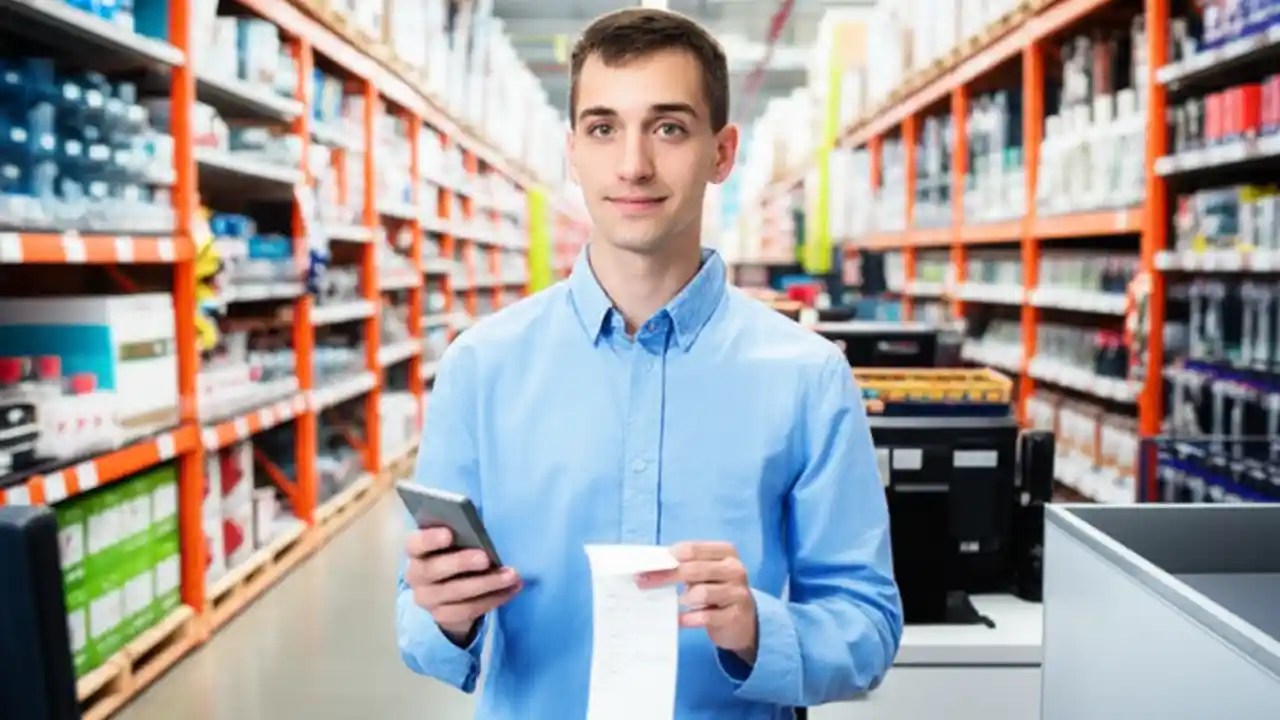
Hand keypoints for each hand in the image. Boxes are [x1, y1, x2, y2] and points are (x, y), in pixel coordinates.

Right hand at [404, 527, 520, 644]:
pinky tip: (512, 589)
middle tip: (485, 558)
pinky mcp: (442, 616)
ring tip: (511, 575)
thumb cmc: (456, 552)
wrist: (450, 588)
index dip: (429, 539)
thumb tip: (480, 533)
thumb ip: (462, 535)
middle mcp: (416, 576)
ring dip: (487, 584)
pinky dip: (493, 598)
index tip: (449, 534)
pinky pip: (469, 609)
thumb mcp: (457, 541)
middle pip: (433, 570)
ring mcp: (427, 599)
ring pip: (455, 593)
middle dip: (461, 563)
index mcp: (417, 551)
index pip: (415, 544)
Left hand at [636, 541, 757, 663]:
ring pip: (701, 593)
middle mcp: (735, 569)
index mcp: (726, 553)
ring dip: (685, 598)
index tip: (647, 564)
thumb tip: (654, 566)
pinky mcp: (734, 616)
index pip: (693, 549)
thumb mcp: (708, 574)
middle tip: (643, 582)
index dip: (668, 557)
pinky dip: (688, 618)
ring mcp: (737, 593)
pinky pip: (705, 616)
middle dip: (665, 576)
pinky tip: (679, 619)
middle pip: (694, 569)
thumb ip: (687, 566)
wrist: (745, 622)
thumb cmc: (718, 592)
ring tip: (680, 602)